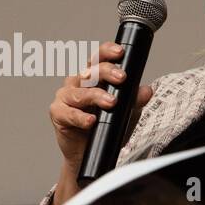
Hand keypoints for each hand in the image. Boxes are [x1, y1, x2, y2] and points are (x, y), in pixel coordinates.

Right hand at [49, 42, 153, 171]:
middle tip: (122, 78)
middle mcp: (77, 82)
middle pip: (90, 71)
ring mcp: (66, 97)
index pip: (99, 58)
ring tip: (111, 103)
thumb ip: (135, 101)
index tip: (120, 52)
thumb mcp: (126, 113)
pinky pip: (69, 113)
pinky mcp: (58, 113)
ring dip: (96, 96)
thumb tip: (147, 91)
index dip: (108, 51)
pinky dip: (80, 117)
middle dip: (107, 72)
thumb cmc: (106, 128)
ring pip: (80, 92)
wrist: (90, 153)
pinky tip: (91, 120)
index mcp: (93, 77)